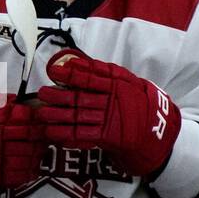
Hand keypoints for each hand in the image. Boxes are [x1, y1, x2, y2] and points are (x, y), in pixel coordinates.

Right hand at [0, 95, 44, 189]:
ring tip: (39, 148)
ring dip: (38, 152)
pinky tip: (30, 163)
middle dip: (41, 134)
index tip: (41, 117)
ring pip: (31, 156)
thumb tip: (21, 100)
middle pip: (32, 136)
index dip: (37, 117)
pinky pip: (22, 174)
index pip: (28, 116)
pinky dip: (30, 169)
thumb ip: (1, 102)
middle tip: (45, 133)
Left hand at [36, 51, 179, 177]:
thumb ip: (100, 70)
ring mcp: (108, 121)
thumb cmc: (135, 99)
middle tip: (42, 94)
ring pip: (78, 118)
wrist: (157, 129)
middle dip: (59, 97)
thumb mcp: (124, 79)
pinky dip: (68, 136)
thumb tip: (74, 60)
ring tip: (42, 115)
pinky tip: (54, 134)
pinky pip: (84, 136)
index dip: (71, 75)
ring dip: (58, 117)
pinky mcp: (107, 138)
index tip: (54, 72)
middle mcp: (110, 103)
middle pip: (80, 99)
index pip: (90, 78)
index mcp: (115, 86)